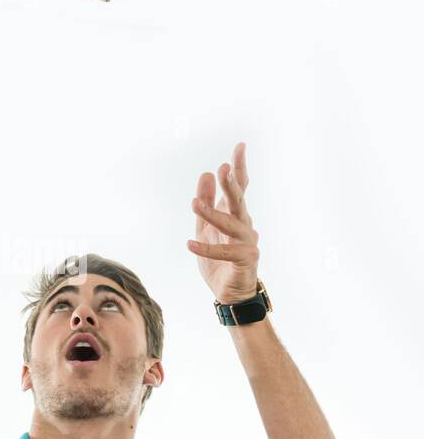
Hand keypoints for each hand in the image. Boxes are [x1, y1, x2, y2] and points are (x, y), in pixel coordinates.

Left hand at [186, 142, 259, 303]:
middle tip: (223, 168)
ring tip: (194, 204)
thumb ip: (206, 202)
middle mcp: (245, 224)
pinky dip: (207, 248)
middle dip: (231, 184)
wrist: (231, 292)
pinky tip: (190, 244)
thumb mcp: (206, 227)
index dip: (239, 167)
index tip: (240, 146)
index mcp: (235, 214)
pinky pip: (224, 252)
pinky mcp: (246, 259)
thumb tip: (206, 173)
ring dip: (212, 214)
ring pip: (231, 224)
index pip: (239, 187)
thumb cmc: (221, 259)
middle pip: (238, 201)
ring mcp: (248, 242)